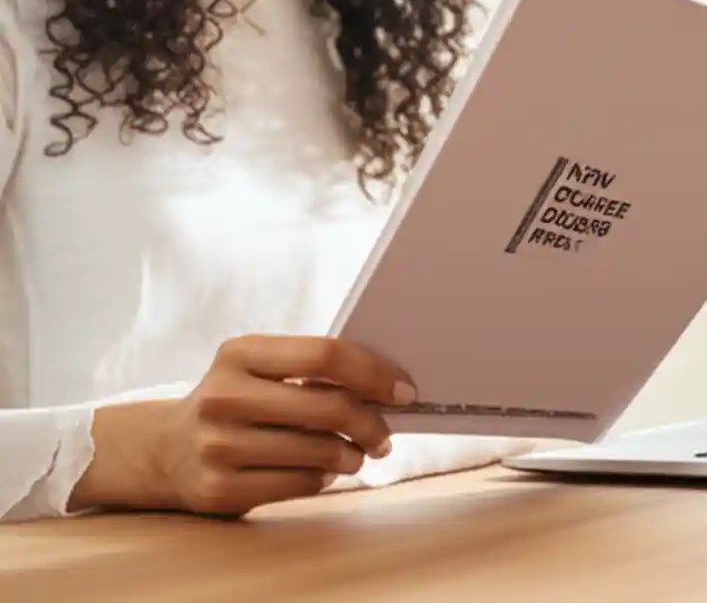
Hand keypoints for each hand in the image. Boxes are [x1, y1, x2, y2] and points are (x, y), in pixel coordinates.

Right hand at [70, 335, 416, 515]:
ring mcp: (218, 446)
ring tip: (357, 453)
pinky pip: (302, 483)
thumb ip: (311, 369)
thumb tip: (390, 385)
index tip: (404, 390)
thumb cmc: (236, 402)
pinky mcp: (220, 489)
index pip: (325, 354)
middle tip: (386, 434)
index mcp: (238, 353)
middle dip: (372, 422)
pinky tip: (325, 469)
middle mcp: (223, 397)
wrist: (165, 450)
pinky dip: (326, 476)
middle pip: (329, 406)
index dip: (375, 372)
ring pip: (320, 450)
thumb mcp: (258, 369)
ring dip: (354, 454)